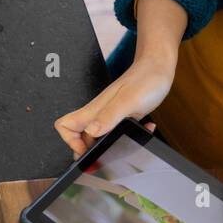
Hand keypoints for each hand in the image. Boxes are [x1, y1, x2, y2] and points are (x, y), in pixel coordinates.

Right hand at [53, 57, 175, 156]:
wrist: (158, 68)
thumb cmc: (144, 80)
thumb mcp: (127, 101)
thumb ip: (108, 117)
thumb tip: (90, 132)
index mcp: (93, 111)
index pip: (64, 126)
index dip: (70, 141)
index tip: (87, 150)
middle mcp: (98, 115)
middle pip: (79, 137)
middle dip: (91, 151)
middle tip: (107, 154)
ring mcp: (109, 117)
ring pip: (98, 137)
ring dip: (110, 146)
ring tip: (126, 144)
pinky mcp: (121, 118)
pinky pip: (116, 133)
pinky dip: (128, 137)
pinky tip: (143, 129)